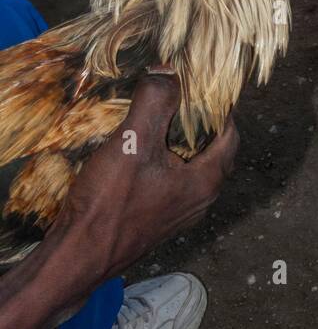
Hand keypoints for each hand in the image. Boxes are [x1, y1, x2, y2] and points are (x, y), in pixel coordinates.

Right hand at [53, 72, 236, 283]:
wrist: (77, 258)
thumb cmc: (109, 203)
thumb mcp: (133, 142)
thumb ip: (155, 102)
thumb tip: (168, 71)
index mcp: (205, 182)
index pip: (230, 136)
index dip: (220, 110)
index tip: (201, 88)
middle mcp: (199, 202)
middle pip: (212, 153)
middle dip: (200, 126)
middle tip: (178, 100)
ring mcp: (177, 216)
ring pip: (190, 170)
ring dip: (180, 146)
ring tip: (157, 121)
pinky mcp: (156, 223)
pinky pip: (171, 185)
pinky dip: (164, 164)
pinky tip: (139, 155)